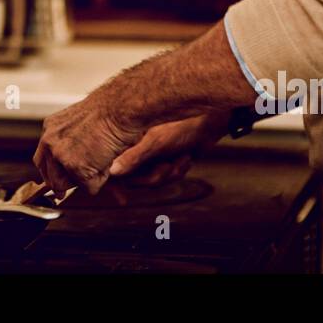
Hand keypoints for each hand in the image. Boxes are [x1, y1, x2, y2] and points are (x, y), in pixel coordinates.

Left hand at [32, 95, 144, 195]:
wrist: (119, 108)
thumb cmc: (109, 111)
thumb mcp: (80, 123)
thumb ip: (70, 142)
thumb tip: (70, 164)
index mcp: (51, 128)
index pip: (43, 159)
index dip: (52, 174)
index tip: (57, 182)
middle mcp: (50, 142)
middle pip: (49, 176)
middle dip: (61, 186)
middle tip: (66, 193)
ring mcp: (60, 156)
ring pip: (64, 185)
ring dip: (84, 181)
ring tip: (100, 161)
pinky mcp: (75, 168)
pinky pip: (88, 187)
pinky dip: (101, 179)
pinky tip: (107, 160)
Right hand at [108, 113, 230, 185]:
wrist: (209, 123)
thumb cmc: (180, 125)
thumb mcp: (155, 142)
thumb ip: (133, 157)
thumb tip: (112, 171)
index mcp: (128, 140)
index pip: (113, 165)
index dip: (114, 184)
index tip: (121, 199)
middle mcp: (138, 148)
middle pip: (135, 179)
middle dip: (154, 176)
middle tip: (166, 166)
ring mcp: (153, 155)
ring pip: (153, 180)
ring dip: (170, 173)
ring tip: (181, 157)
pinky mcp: (167, 160)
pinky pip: (168, 178)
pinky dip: (179, 171)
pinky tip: (187, 157)